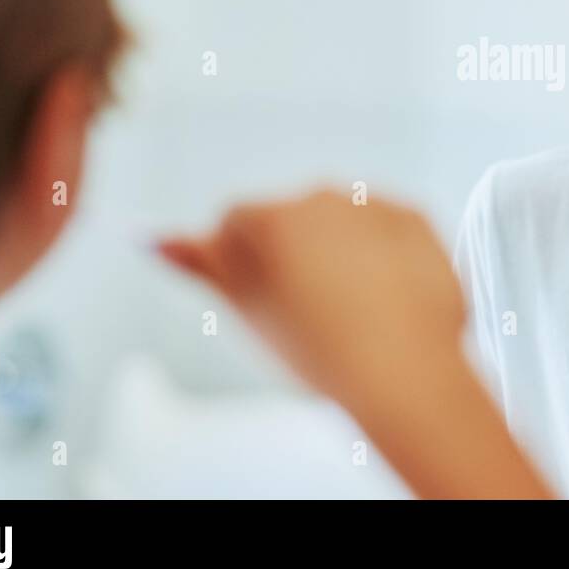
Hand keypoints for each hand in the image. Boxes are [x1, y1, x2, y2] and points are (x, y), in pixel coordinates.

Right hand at [158, 189, 464, 410]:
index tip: (264, 300)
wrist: (404, 372)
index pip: (234, 223)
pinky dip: (384, 252)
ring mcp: (370, 204)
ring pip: (339, 221)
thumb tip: (154, 239)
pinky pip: (386, 227)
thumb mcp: (247, 312)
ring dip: (339, 251)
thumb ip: (199, 265)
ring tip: (352, 310)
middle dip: (293, 254)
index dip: (243, 264)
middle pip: (290, 220)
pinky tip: (385, 295)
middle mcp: (320, 197)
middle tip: (309, 313)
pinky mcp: (414, 217)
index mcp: (270, 218)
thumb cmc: (322, 352)